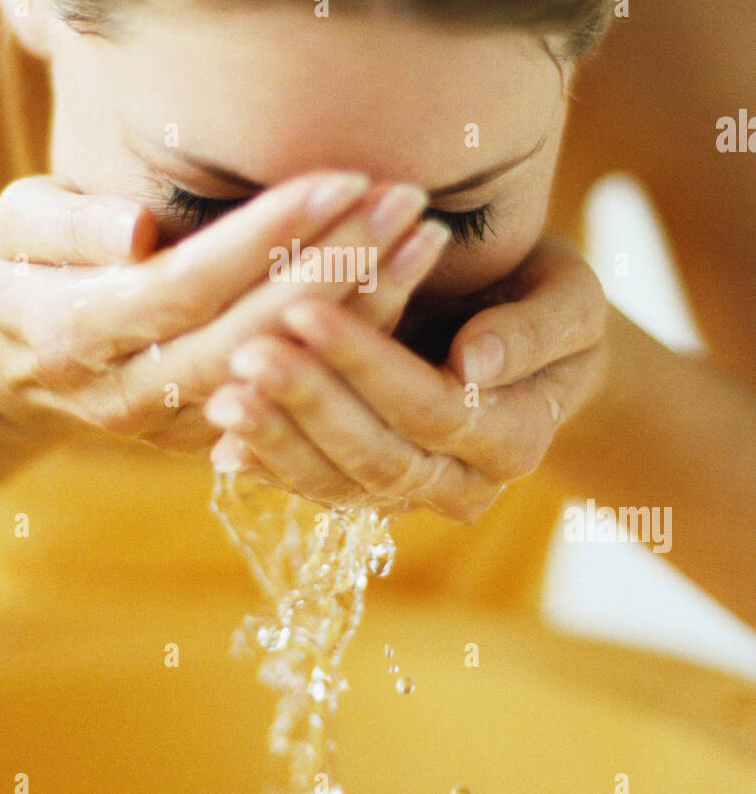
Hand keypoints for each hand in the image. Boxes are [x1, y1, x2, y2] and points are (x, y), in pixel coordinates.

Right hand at [0, 170, 446, 453]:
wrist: (18, 359)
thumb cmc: (24, 267)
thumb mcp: (15, 228)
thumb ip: (67, 226)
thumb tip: (134, 230)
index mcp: (75, 332)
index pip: (189, 285)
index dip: (268, 237)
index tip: (340, 178)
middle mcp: (130, 392)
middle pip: (252, 335)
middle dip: (337, 266)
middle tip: (405, 199)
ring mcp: (176, 426)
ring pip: (284, 375)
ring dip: (363, 306)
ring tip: (423, 235)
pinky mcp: (215, 437)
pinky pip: (297, 396)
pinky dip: (354, 345)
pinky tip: (404, 285)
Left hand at [203, 235, 608, 520]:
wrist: (530, 345)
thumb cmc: (548, 305)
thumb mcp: (570, 300)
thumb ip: (535, 330)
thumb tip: (478, 363)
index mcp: (515, 435)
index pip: (431, 407)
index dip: (366, 363)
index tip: (305, 308)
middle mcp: (464, 481)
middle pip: (378, 454)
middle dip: (308, 402)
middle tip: (245, 351)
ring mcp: (413, 492)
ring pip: (340, 482)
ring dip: (278, 438)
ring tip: (223, 390)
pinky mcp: (369, 487)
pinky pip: (316, 486)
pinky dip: (270, 463)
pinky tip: (223, 433)